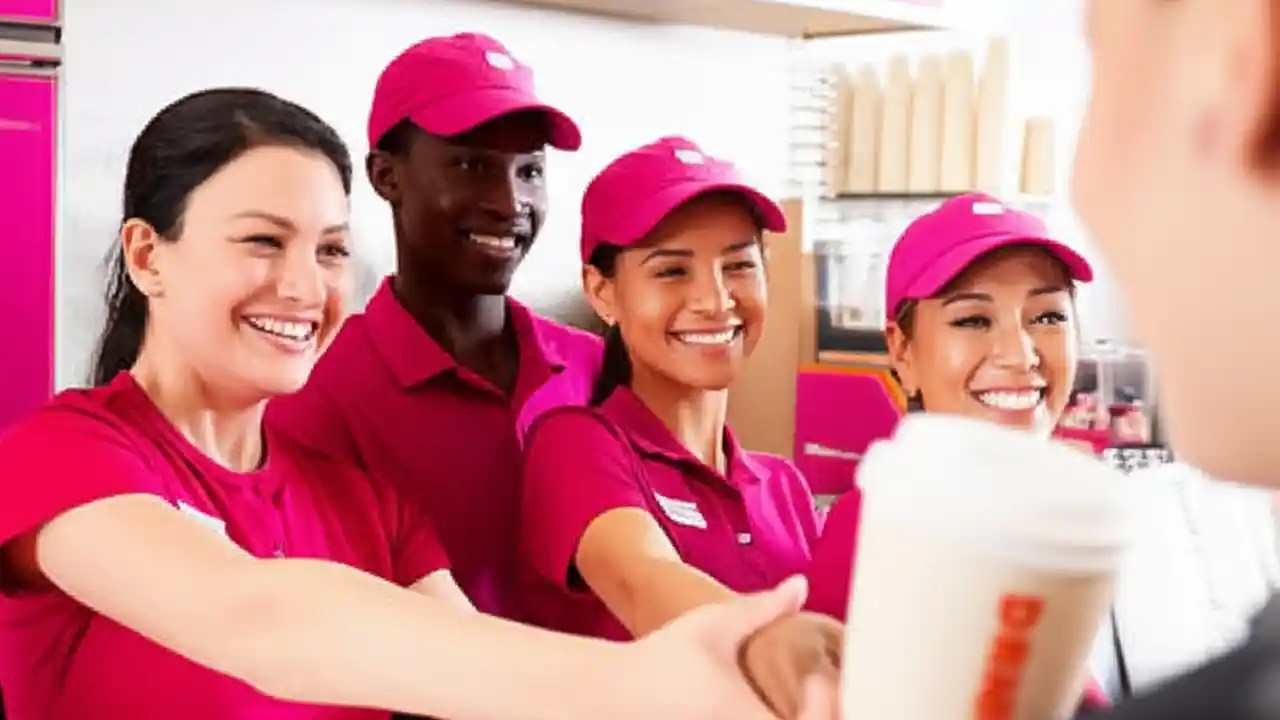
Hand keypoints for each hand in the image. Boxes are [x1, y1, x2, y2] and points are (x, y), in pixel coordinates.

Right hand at [614, 576, 826, 719]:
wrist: (617, 692)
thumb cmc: (662, 659)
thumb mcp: (716, 623)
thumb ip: (764, 606)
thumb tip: (801, 583)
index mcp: (752, 719)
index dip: (825, 705)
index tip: (817, 678)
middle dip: (823, 711)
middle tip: (818, 684)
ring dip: (804, 714)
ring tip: (805, 692)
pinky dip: (785, 718)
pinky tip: (785, 702)